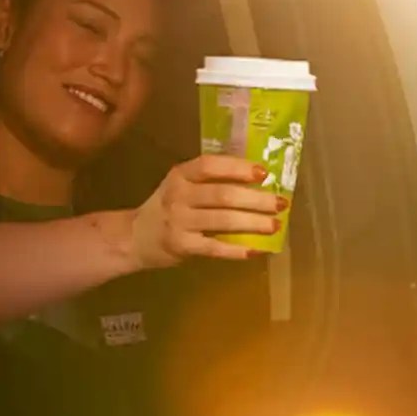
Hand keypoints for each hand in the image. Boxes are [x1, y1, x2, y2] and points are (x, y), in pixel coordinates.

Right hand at [131, 155, 287, 267]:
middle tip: (281, 203)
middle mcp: (178, 195)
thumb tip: (259, 180)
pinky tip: (257, 249)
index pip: (210, 165)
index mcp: (181, 175)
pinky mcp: (181, 246)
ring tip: (275, 225)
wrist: (135, 237)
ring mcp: (179, 222)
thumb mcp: (183, 186)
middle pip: (223, 195)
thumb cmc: (170, 207)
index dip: (238, 168)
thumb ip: (212, 181)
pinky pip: (215, 248)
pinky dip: (238, 250)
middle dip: (256, 200)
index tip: (264, 173)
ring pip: (223, 221)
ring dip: (253, 223)